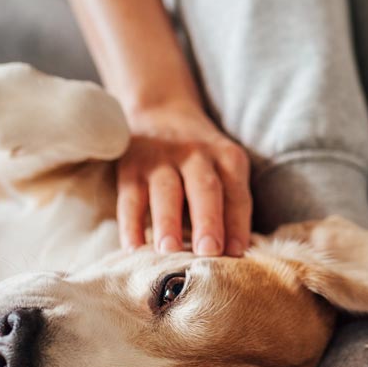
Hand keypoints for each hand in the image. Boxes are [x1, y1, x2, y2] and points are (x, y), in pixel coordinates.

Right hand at [117, 102, 251, 255]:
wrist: (161, 112)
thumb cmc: (201, 160)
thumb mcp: (223, 168)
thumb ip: (229, 205)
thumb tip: (232, 254)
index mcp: (228, 158)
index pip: (237, 195)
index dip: (238, 225)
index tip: (236, 254)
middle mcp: (196, 155)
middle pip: (204, 188)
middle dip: (208, 220)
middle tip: (208, 251)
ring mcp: (161, 159)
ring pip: (165, 192)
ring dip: (167, 222)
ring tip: (168, 251)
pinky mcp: (130, 166)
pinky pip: (130, 198)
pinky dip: (130, 224)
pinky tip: (133, 248)